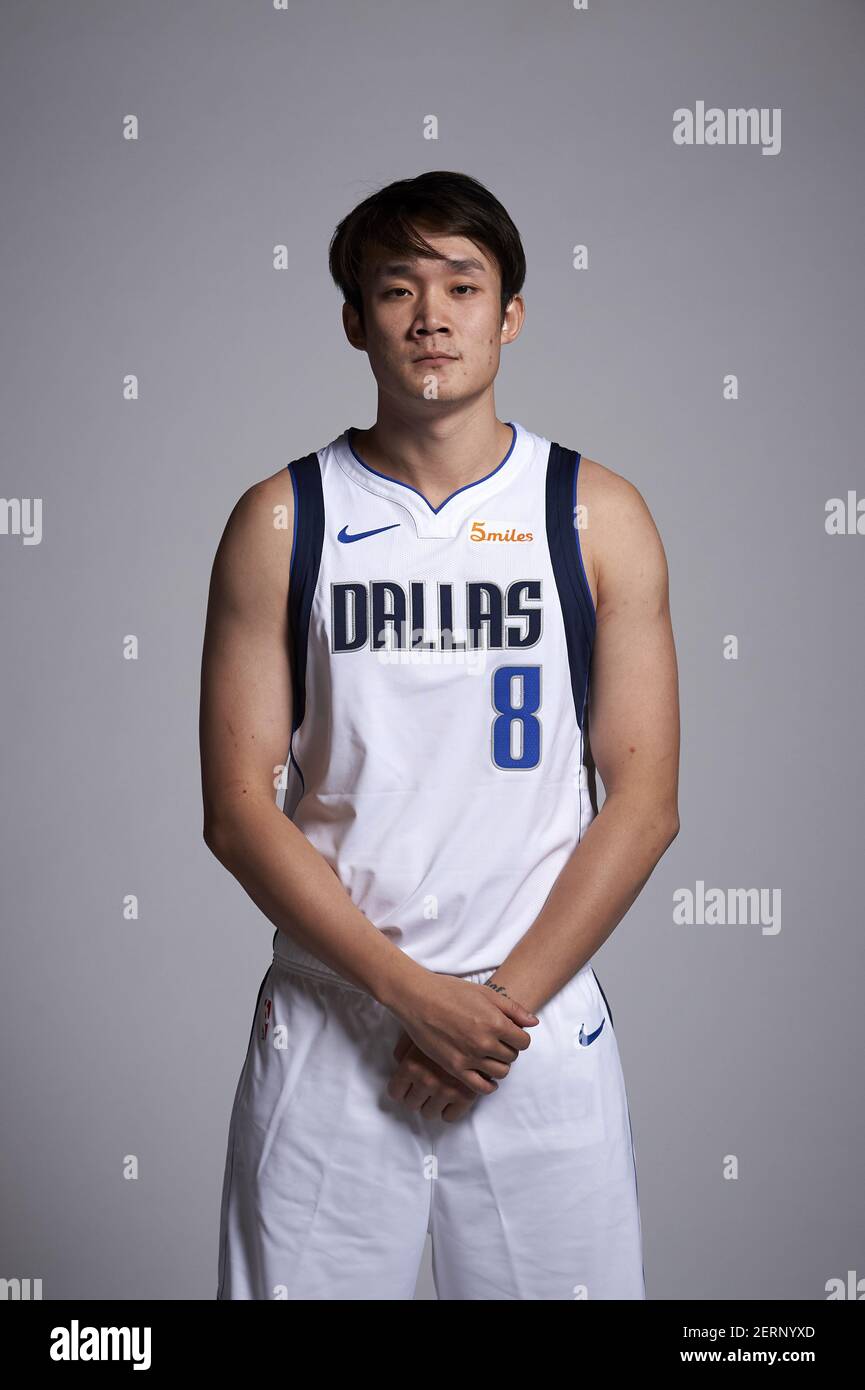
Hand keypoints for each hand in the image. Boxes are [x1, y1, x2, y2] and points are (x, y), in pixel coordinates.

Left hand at [386, 1028, 478, 1122]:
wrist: (478, 1021)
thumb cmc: (445, 1021)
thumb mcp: (420, 1029)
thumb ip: (404, 1048)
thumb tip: (398, 1060)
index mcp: (411, 1065)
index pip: (396, 1092)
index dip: (402, 1088)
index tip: (408, 1086)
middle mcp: (426, 1080)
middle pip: (412, 1103)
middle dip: (417, 1096)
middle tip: (425, 1087)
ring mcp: (446, 1090)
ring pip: (429, 1113)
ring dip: (432, 1104)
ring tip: (439, 1091)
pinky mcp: (466, 1095)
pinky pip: (450, 1116)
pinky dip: (449, 1110)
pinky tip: (452, 1097)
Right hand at [387, 972, 539, 1095]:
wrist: (418, 998)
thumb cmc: (451, 991)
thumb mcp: (486, 993)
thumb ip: (513, 1009)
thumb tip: (533, 1024)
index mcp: (496, 1022)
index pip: (523, 1042)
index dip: (518, 1038)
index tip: (509, 1034)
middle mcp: (486, 1042)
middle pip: (512, 1057)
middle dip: (508, 1050)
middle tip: (496, 1043)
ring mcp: (470, 1057)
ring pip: (500, 1073)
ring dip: (499, 1065)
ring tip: (489, 1056)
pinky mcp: (455, 1068)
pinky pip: (481, 1087)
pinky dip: (488, 1085)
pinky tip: (485, 1076)